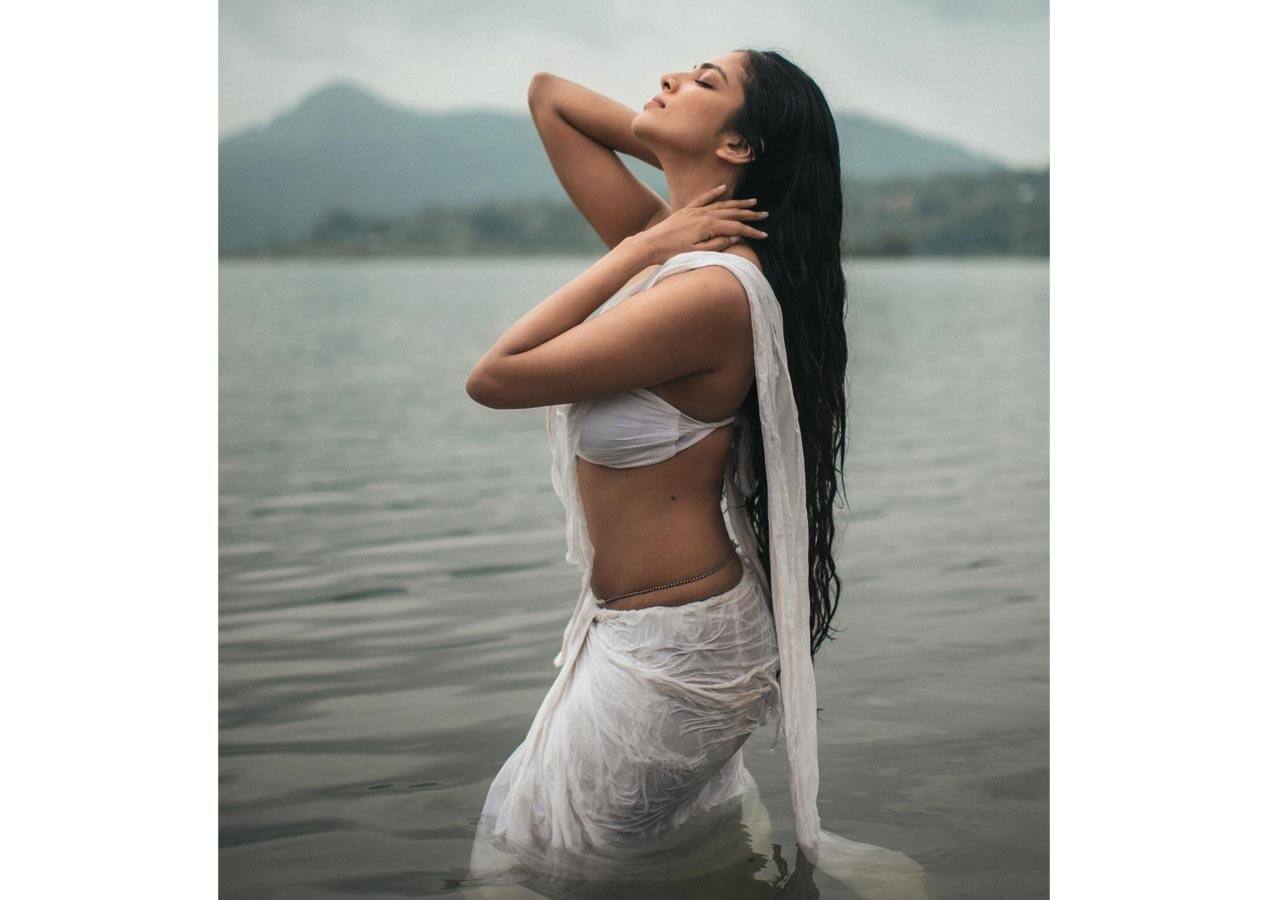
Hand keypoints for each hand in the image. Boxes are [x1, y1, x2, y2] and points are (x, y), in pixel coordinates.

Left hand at [629, 185, 768, 264]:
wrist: (648, 245)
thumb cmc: (671, 253)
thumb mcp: (697, 253)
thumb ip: (717, 244)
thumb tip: (734, 236)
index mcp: (708, 226)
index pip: (736, 227)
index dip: (751, 231)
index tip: (764, 234)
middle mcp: (703, 214)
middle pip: (732, 213)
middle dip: (749, 214)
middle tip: (764, 214)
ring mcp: (694, 210)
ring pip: (721, 204)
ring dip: (737, 203)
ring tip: (752, 202)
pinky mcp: (686, 210)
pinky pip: (704, 198)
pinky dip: (715, 193)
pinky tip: (724, 189)